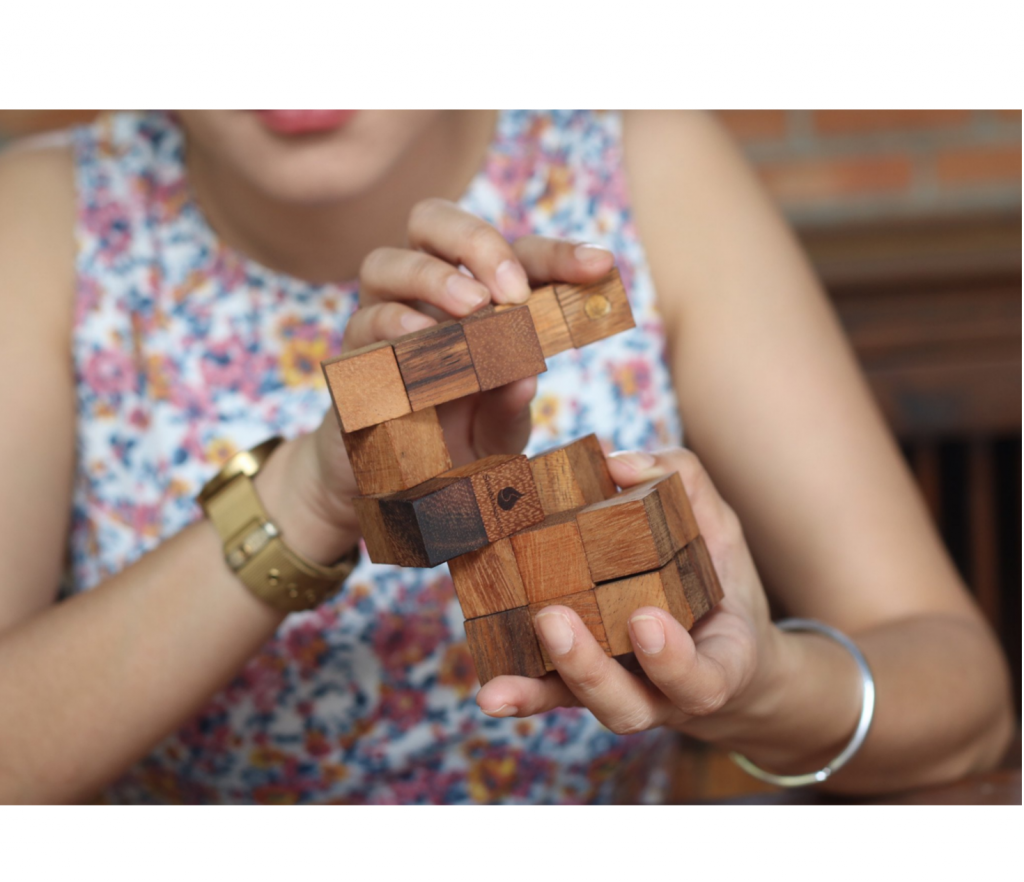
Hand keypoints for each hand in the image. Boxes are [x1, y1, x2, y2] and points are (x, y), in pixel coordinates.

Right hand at [261, 200, 616, 564]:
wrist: (389, 487)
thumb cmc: (456, 442)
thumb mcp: (499, 432)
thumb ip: (513, 408)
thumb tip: (526, 377)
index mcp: (477, 296)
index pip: (517, 255)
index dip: (559, 254)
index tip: (600, 263)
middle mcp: (424, 293)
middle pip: (432, 221)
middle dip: (477, 242)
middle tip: (512, 289)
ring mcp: (381, 317)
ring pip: (386, 261)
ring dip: (433, 279)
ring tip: (474, 309)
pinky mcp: (350, 356)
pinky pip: (362, 324)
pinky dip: (392, 325)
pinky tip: (420, 341)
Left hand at [475, 447, 788, 745]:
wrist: (715, 639)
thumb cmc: (716, 578)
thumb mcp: (718, 527)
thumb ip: (682, 486)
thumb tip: (619, 464)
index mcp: (714, 665)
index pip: (702, 681)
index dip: (673, 660)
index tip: (645, 618)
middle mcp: (664, 694)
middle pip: (627, 705)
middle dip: (587, 667)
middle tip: (554, 618)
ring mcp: (620, 693)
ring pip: (583, 705)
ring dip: (540, 687)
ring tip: (501, 674)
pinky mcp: (580, 687)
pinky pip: (550, 696)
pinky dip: (519, 695)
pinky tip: (490, 693)